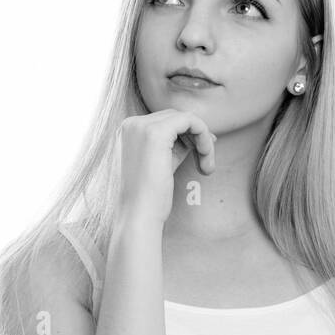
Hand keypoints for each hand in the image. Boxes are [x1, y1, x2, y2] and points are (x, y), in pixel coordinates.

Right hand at [116, 109, 215, 225]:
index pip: (165, 122)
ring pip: (184, 118)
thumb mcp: (163, 166)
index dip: (188, 136)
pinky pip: (191, 120)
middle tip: (206, 163)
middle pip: (175, 117)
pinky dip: (204, 137)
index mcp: (128, 132)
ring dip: (202, 139)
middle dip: (196, 137)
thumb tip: (204, 134)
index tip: (203, 155)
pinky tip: (206, 159)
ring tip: (207, 166)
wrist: (138, 217)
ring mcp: (141, 126)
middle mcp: (131, 124)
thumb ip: (177, 147)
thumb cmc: (150, 200)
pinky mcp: (156, 132)